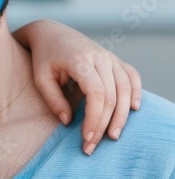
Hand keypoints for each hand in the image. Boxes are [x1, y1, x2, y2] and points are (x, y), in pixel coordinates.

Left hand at [14, 20, 141, 154]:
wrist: (51, 33)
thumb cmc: (44, 57)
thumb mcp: (41, 78)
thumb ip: (53, 99)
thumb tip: (68, 122)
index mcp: (81, 61)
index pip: (97, 94)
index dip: (95, 119)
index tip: (86, 138)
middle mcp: (100, 58)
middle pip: (112, 96)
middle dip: (105, 124)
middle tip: (93, 145)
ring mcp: (110, 58)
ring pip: (126, 89)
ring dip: (122, 115)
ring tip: (113, 136)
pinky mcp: (115, 60)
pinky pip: (132, 77)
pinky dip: (136, 93)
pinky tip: (134, 109)